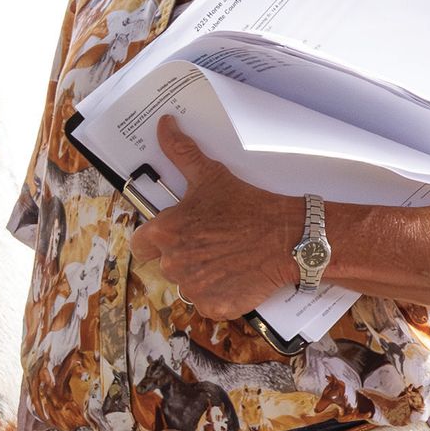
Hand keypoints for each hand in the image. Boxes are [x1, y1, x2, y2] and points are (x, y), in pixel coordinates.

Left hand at [130, 116, 301, 319]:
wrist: (289, 237)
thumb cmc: (247, 205)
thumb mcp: (210, 175)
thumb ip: (181, 152)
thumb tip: (163, 124)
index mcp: (165, 232)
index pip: (140, 245)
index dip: (154, 242)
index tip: (174, 237)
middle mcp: (173, 263)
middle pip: (166, 266)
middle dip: (185, 258)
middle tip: (212, 245)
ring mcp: (193, 288)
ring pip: (188, 286)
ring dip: (202, 277)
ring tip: (227, 260)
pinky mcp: (214, 306)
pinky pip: (209, 304)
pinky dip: (221, 296)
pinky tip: (237, 278)